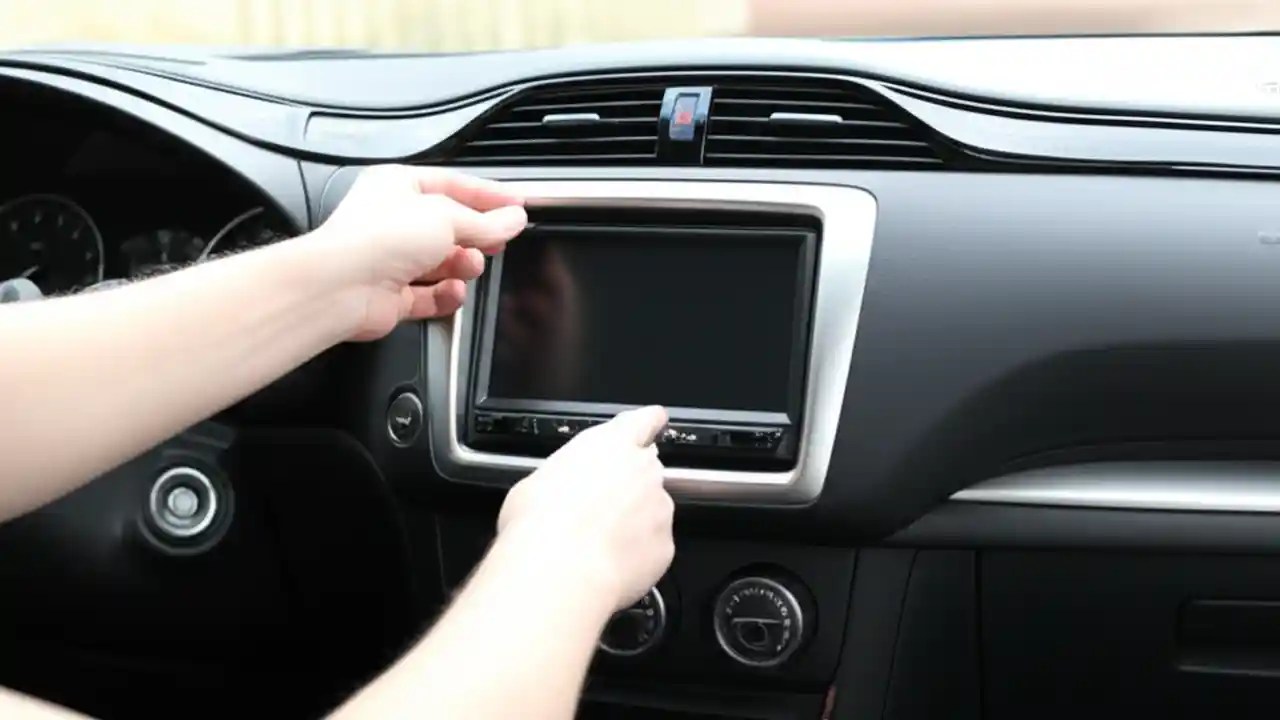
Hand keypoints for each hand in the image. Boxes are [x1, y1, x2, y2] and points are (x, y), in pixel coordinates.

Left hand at [313, 164, 527, 340]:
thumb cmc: (379, 238)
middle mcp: (392, 220)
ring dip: (462, 266)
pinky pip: (428, 295)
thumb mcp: (446, 218)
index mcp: (398, 185)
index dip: (487, 195)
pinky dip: (444, 296)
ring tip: (470, 266)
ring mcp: (391, 259)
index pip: (452, 185)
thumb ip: (486, 222)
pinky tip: (453, 292)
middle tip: (498, 240)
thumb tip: (513, 219)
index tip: (516, 205)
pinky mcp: (392, 295)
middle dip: (476, 236)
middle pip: (448, 226)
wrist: (342, 286)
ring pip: (441, 262)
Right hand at [497, 406, 674, 611]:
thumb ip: (565, 475)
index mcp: (611, 444)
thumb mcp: (536, 483)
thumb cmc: (539, 522)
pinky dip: (638, 555)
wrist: (559, 570)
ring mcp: (660, 507)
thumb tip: (560, 489)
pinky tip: (609, 564)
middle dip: (630, 486)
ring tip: (598, 544)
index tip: (652, 424)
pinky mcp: (665, 544)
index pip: (644, 421)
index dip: (647, 424)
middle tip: (599, 509)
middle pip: (646, 470)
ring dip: (635, 522)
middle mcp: (643, 469)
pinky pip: (654, 547)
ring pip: (652, 511)